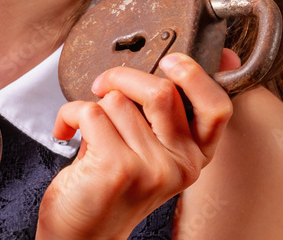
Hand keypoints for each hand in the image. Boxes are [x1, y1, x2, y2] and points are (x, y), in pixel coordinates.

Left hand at [36, 50, 237, 239]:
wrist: (81, 235)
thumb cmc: (108, 189)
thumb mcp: (146, 151)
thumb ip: (159, 114)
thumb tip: (176, 64)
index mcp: (193, 156)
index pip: (216, 107)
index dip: (196, 75)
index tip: (173, 60)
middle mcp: (179, 164)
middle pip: (161, 91)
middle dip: (122, 76)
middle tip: (104, 86)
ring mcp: (151, 168)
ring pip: (116, 100)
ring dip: (89, 105)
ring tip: (86, 130)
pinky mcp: (118, 168)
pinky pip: (89, 112)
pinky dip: (68, 115)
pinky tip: (67, 132)